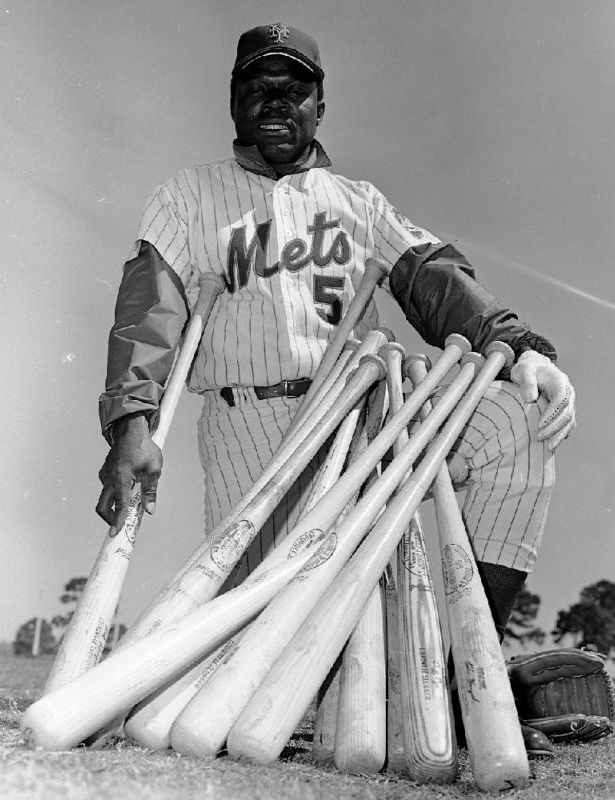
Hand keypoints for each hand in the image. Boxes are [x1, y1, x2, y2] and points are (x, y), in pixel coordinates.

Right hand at [96, 414, 162, 534]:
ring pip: (105, 497)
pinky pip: (107, 487)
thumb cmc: (143, 447)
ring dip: (114, 505)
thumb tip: (150, 510)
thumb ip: (150, 491)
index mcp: (121, 478)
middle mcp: (109, 478)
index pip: (119, 505)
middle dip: (110, 518)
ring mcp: (105, 474)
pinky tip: (127, 491)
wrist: (130, 430)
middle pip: (102, 506)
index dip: (118, 521)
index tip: (115, 533)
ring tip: (129, 507)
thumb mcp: (153, 470)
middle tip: (120, 525)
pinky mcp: (105, 471)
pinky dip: (114, 495)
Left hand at [510, 350, 575, 450]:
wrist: (534, 369)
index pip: (561, 400)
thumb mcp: (523, 370)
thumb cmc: (528, 369)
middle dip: (555, 428)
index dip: (552, 414)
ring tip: (548, 447)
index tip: (540, 425)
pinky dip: (560, 435)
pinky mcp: (563, 411)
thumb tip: (529, 399)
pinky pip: (566, 425)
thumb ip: (526, 381)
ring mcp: (568, 403)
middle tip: (540, 438)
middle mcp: (568, 393)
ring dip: (559, 435)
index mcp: (560, 382)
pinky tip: (552, 444)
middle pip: (567, 414)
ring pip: (569, 422)